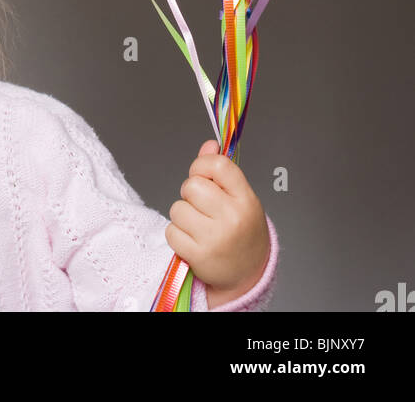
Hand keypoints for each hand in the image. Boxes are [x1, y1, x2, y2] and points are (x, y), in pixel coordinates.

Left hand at [164, 140, 270, 308]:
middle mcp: (232, 218)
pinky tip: (192, 240)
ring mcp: (215, 238)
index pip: (219, 165)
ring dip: (182, 214)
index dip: (202, 165)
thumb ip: (222, 171)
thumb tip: (209, 144)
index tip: (201, 174)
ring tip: (198, 225)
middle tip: (200, 205)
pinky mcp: (198, 256)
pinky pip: (171, 231)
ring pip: (178, 208)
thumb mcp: (240, 199)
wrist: (248, 275)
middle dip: (190, 193)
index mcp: (246, 200)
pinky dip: (177, 234)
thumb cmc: (242, 231)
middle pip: (192, 186)